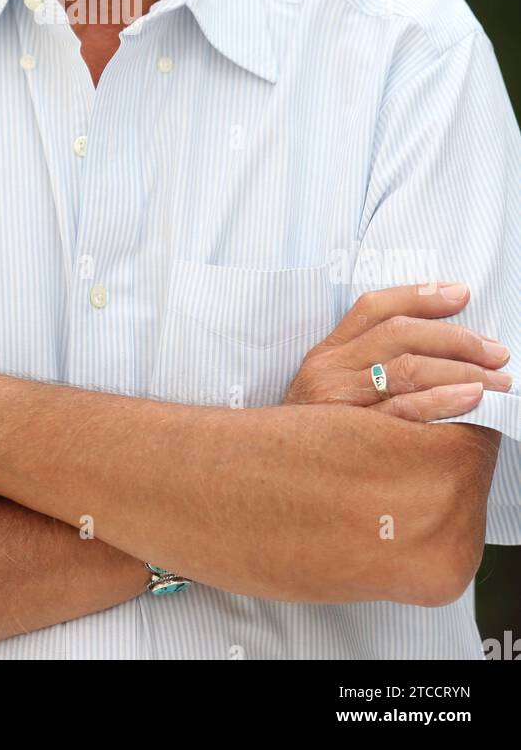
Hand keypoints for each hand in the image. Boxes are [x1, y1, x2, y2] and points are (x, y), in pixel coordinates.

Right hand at [283, 282, 512, 419]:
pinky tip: (470, 398)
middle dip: (456, 338)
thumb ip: (365, 365)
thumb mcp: (327, 390)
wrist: (277, 480)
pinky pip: (404, 412)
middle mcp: (330, 370)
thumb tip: (434, 347)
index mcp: (327, 353)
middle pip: (400, 334)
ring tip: (496, 379)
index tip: (462, 293)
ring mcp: (340, 403)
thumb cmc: (314, 437)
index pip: (375, 308)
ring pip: (408, 368)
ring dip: (461, 369)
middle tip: (496, 351)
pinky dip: (442, 401)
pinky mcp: (353, 437)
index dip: (420, 295)